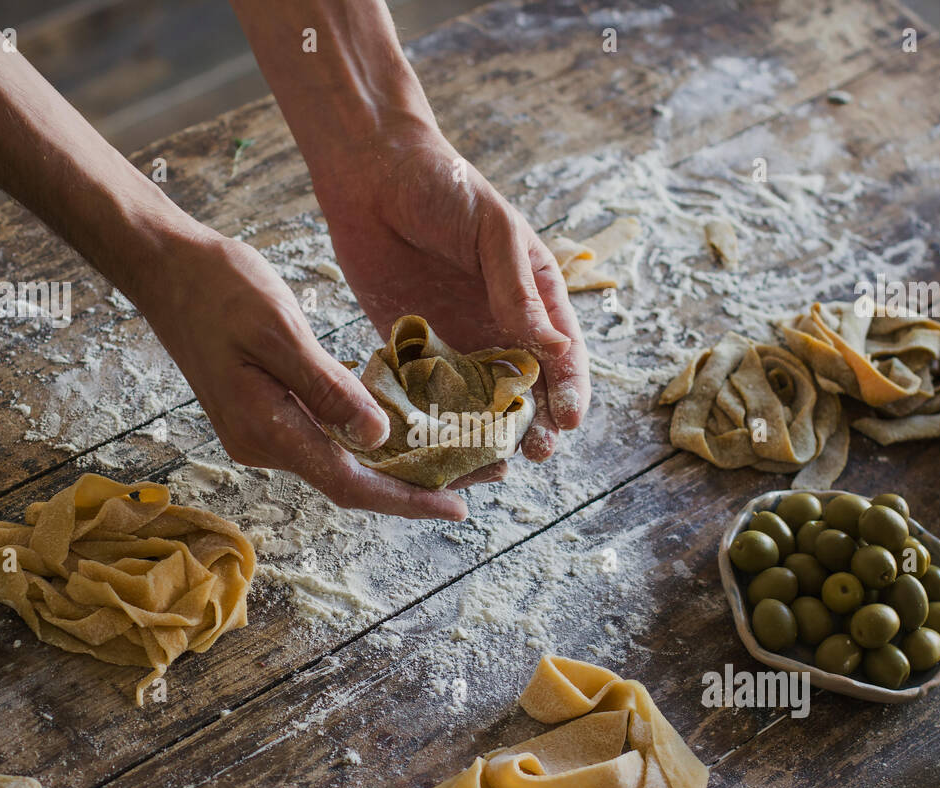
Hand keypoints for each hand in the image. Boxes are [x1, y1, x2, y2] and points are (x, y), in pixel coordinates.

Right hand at [132, 227, 476, 519]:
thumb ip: (327, 388)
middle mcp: (265, 443)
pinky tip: (405, 426)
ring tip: (460, 454)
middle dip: (417, 484)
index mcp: (268, 430)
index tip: (458, 508)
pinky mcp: (265, 411)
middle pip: (353, 481)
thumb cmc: (218, 289)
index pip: (350, 484)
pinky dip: (370, 437)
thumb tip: (377, 441)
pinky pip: (327, 436)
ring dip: (399, 462)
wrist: (163, 267)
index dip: (408, 500)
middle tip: (482, 473)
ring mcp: (262, 430)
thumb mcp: (280, 332)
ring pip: (342, 461)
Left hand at [310, 124, 590, 464]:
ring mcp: (455, 339)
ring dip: (484, 435)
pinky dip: (433, 421)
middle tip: (531, 455)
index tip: (568, 424)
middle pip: (525, 390)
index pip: (563, 355)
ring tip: (486, 463)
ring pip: (478, 402)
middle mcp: (499, 325)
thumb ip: (518, 289)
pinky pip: (427, 392)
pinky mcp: (410, 346)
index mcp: (533, 296)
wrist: (369, 171)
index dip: (569, 392)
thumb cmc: (443, 187)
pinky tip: (433, 444)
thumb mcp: (492, 232)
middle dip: (532, 426)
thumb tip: (554, 348)